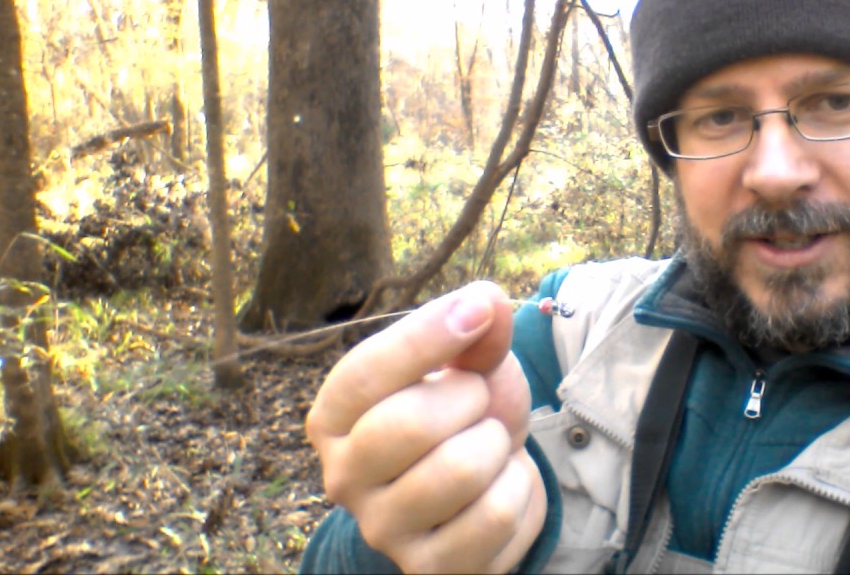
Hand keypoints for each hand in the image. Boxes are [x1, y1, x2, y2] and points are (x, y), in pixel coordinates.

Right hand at [305, 281, 545, 572]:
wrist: (483, 489)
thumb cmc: (462, 416)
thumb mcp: (469, 364)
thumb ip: (475, 330)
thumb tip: (486, 301)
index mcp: (334, 417)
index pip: (364, 373)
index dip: (427, 336)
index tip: (480, 309)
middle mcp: (343, 477)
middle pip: (409, 426)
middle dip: (470, 398)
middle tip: (477, 400)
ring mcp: (384, 529)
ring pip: (458, 471)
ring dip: (494, 445)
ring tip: (487, 444)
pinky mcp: (429, 568)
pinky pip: (494, 515)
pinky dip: (516, 488)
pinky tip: (500, 485)